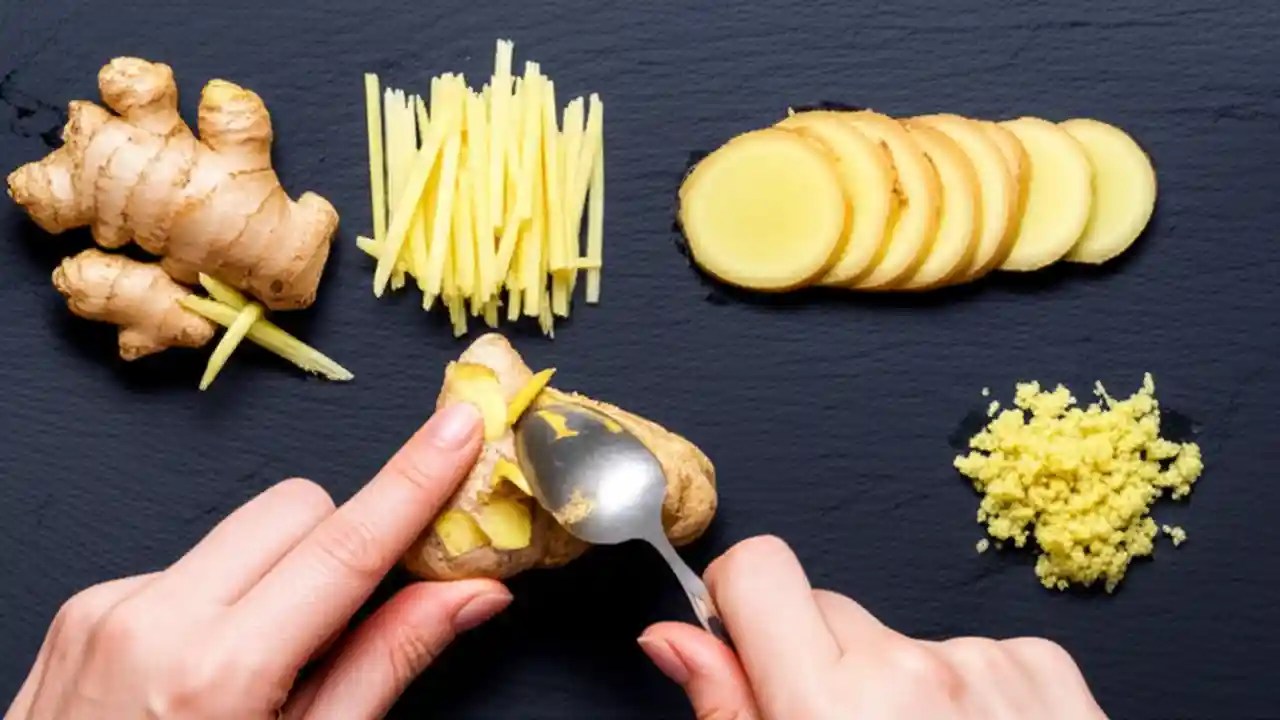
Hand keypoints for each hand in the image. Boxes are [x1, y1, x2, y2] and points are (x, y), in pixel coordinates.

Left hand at [7, 404, 504, 719]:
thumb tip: (470, 593)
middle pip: (296, 509)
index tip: (459, 428)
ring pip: (245, 528)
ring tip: (271, 656)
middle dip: (342, 542)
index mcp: (218, 672)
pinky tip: (209, 664)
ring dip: (284, 568)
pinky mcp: (86, 606)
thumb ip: (385, 665)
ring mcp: (109, 607)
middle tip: (357, 615)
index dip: (413, 482)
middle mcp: (155, 620)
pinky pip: (192, 560)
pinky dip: (225, 594)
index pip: (344, 548)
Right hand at [639, 536, 1107, 719]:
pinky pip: (974, 652)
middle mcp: (914, 669)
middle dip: (820, 661)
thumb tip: (672, 638)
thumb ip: (728, 709)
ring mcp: (989, 665)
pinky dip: (967, 696)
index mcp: (833, 706)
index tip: (749, 646)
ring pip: (901, 637)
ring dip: (899, 686)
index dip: (739, 603)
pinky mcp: (1049, 671)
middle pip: (827, 607)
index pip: (759, 569)